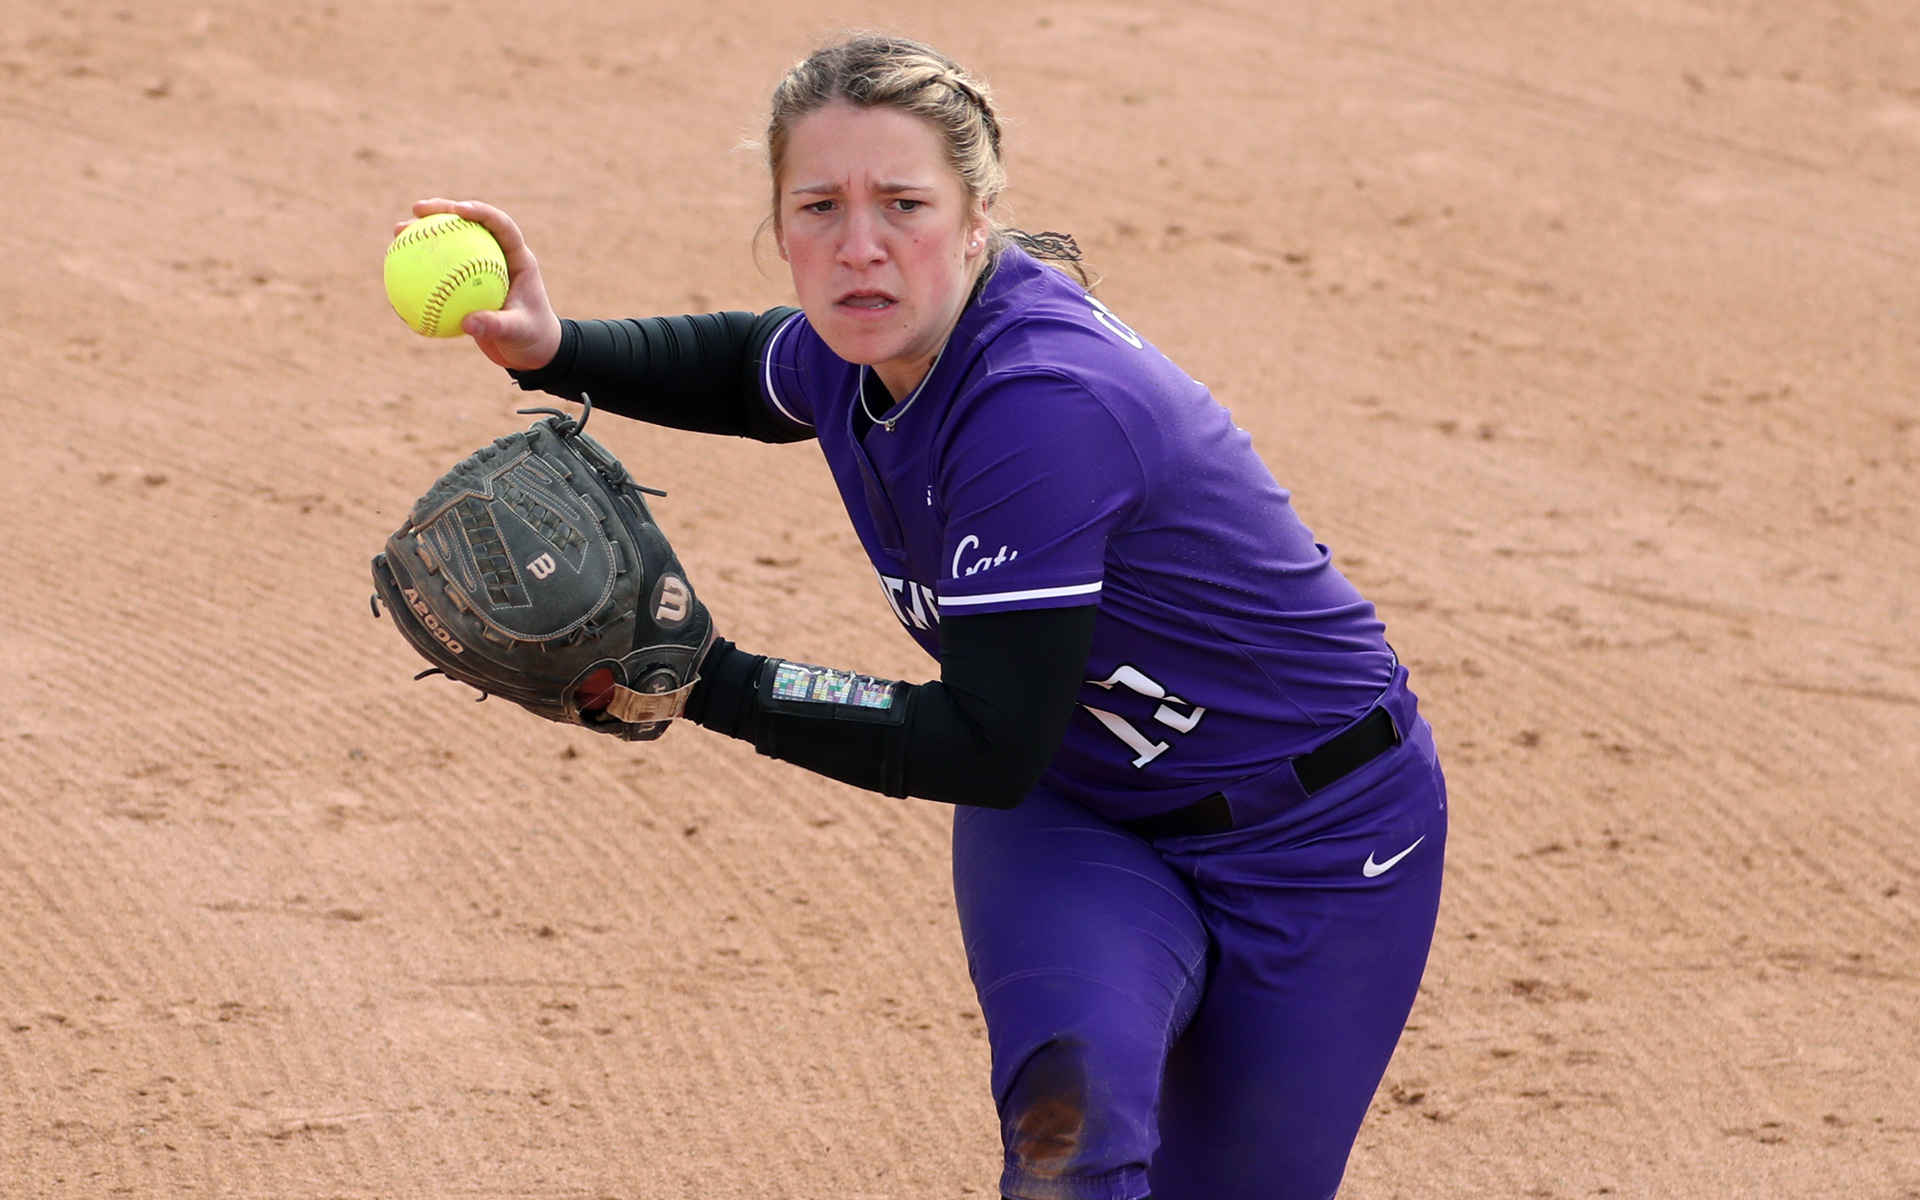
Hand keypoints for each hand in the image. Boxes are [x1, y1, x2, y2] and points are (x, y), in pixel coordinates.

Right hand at [399, 198, 564, 370]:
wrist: (530, 352)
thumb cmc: (533, 338)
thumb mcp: (519, 333)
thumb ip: (496, 326)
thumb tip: (467, 322)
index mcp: (517, 259)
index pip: (501, 226)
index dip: (481, 212)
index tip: (458, 210)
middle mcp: (497, 256)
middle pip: (469, 224)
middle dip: (443, 210)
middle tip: (417, 209)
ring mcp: (479, 268)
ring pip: (449, 244)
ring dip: (423, 234)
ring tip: (397, 232)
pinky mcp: (465, 284)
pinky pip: (439, 273)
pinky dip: (419, 271)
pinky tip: (394, 273)